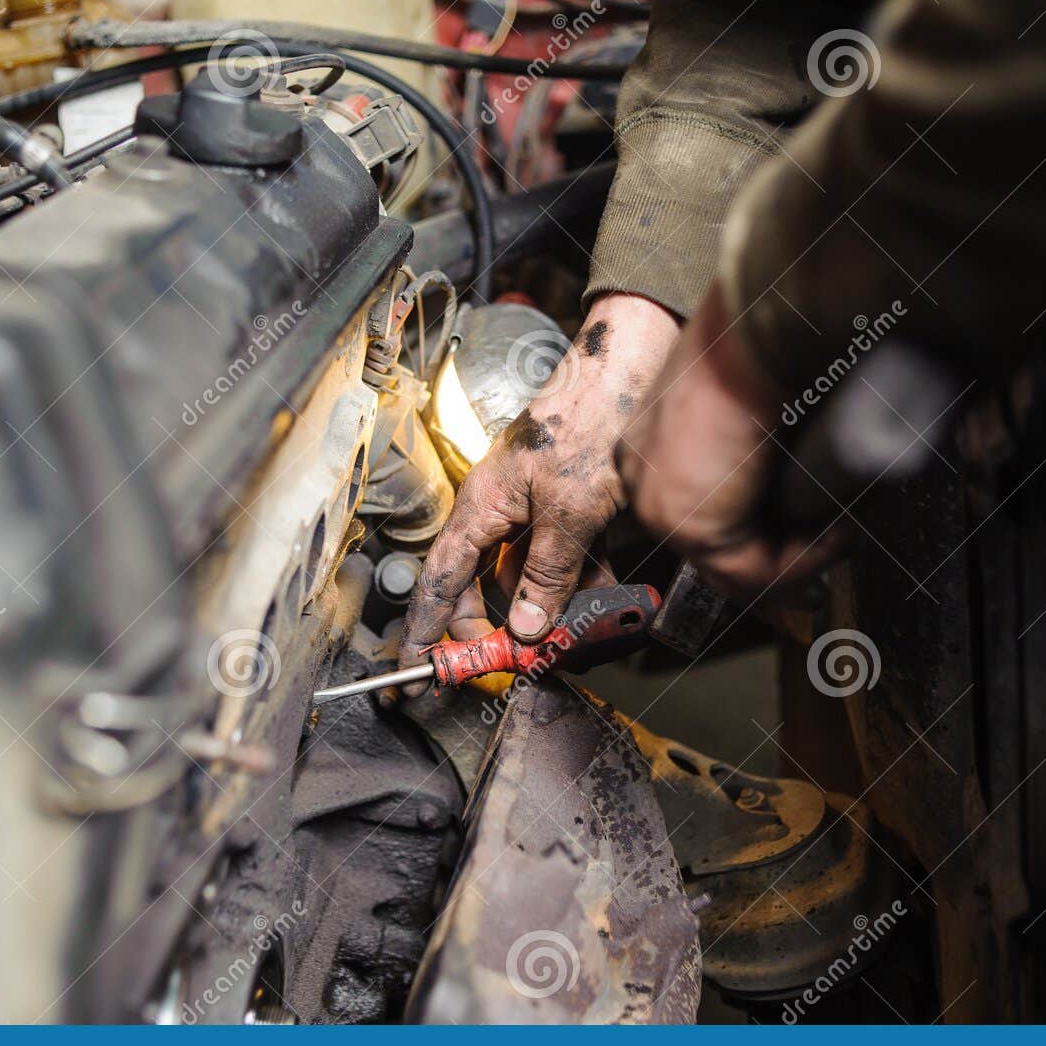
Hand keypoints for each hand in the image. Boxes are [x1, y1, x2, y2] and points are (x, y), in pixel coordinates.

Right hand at [398, 293, 680, 687]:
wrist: (626, 376)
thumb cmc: (586, 425)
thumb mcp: (569, 512)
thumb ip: (547, 574)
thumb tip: (528, 630)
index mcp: (480, 509)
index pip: (441, 582)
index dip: (426, 629)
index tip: (419, 670)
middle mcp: (499, 513)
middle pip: (484, 586)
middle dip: (502, 626)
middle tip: (519, 662)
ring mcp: (533, 511)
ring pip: (530, 576)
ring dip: (552, 608)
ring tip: (579, 634)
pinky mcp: (567, 509)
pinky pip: (564, 559)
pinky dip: (581, 582)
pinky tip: (606, 597)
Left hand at [618, 281, 846, 601]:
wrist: (760, 326)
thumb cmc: (767, 346)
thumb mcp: (755, 403)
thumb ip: (759, 451)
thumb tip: (794, 487)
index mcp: (650, 444)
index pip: (697, 513)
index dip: (753, 540)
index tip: (799, 550)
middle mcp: (643, 475)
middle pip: (711, 549)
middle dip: (776, 567)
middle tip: (822, 570)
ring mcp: (659, 503)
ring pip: (735, 568)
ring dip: (800, 562)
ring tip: (843, 532)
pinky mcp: (691, 523)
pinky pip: (753, 571)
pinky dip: (804, 562)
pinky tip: (837, 531)